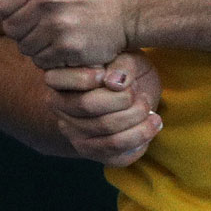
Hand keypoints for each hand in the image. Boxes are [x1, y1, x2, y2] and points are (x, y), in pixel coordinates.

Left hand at [0, 0, 133, 69]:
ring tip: (54, 35)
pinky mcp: (69, 51)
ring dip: (34, 45)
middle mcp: (48, 1)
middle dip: (20, 29)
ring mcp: (58, 28)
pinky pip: (42, 62)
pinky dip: (48, 58)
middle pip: (10, 27)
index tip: (18, 12)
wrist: (133, 7)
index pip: (2, 3)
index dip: (5, 10)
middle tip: (39, 25)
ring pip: (25, 47)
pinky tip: (62, 47)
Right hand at [43, 51, 162, 167]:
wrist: (132, 93)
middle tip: (140, 94)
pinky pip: (117, 154)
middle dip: (124, 100)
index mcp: (59, 79)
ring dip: (139, 122)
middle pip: (88, 105)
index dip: (87, 77)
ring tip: (151, 110)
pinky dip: (141, 140)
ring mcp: (74, 133)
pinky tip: (151, 125)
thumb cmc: (124, 69)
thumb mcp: (125, 56)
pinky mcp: (93, 153)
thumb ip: (121, 64)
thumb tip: (115, 82)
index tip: (114, 75)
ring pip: (107, 135)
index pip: (61, 80)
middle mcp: (60, 108)